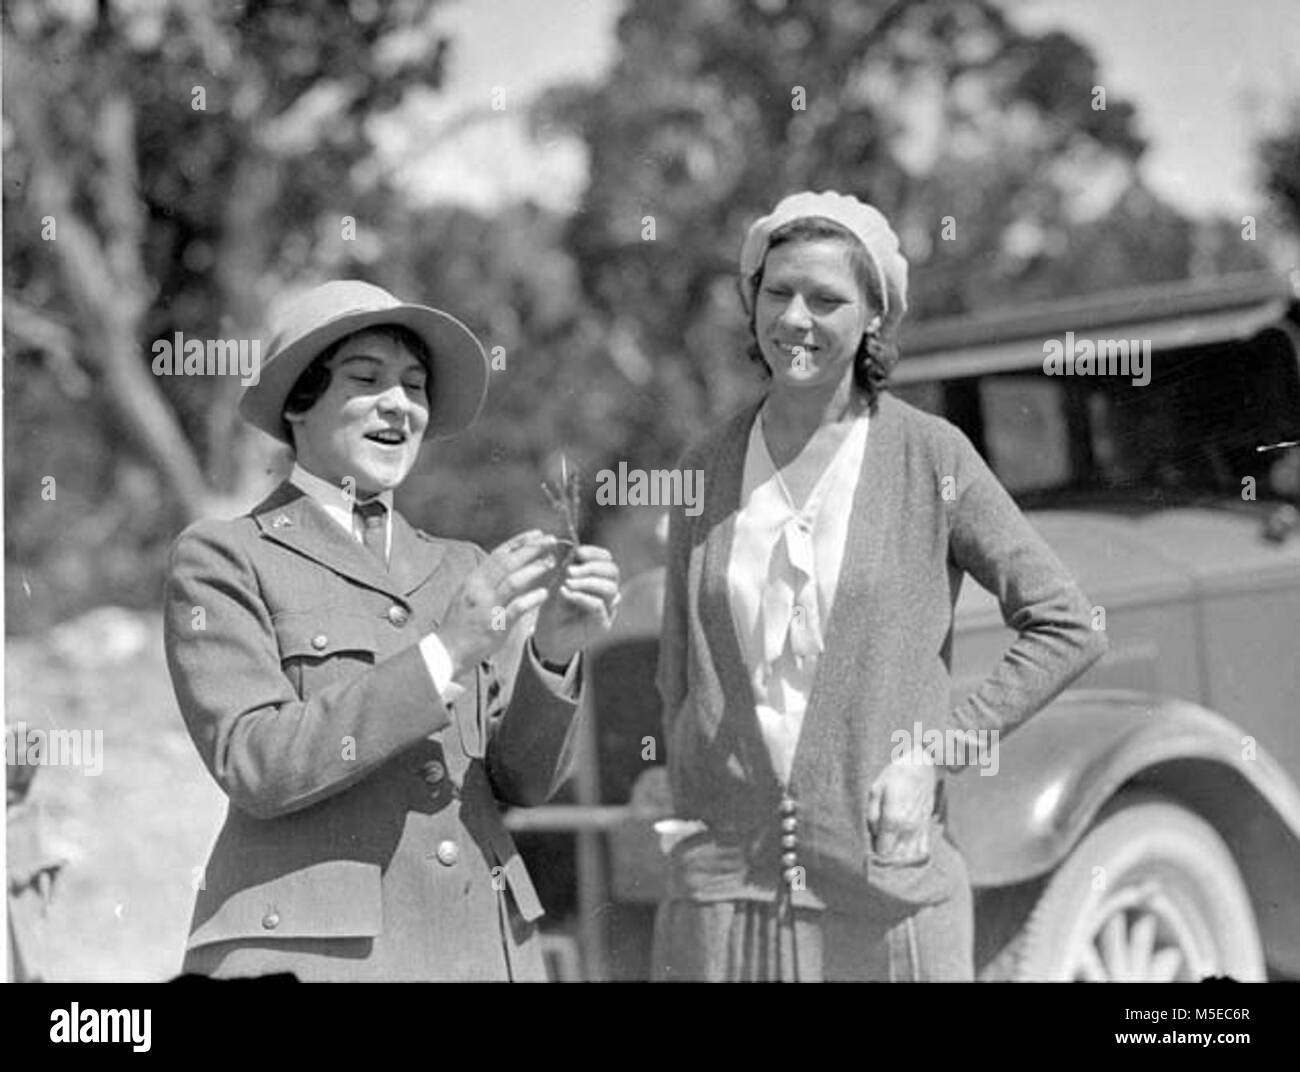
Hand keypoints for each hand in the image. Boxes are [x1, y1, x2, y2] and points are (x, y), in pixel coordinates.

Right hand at [439, 530, 558, 678]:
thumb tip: (507, 564)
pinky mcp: (496, 625)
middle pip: (508, 562)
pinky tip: (544, 593)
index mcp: (473, 580)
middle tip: (550, 541)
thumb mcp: (468, 594)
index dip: (520, 542)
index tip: (537, 534)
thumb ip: (487, 580)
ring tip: (550, 562)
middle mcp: (479, 589)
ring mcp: (487, 607)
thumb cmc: (459, 623)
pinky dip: (532, 599)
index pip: (499, 554)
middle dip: (531, 549)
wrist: (447, 651)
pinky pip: (517, 608)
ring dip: (534, 569)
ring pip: (513, 581)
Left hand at [532, 544, 619, 664]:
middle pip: (613, 571)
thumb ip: (567, 568)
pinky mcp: (602, 624)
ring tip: (567, 583)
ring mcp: (607, 609)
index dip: (595, 553)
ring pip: (610, 588)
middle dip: (591, 567)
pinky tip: (567, 593)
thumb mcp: (558, 583)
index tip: (578, 551)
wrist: (548, 637)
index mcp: (598, 578)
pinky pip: (599, 606)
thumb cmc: (554, 608)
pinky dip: (582, 597)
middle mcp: (606, 592)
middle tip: (569, 570)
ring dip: (587, 582)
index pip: (606, 560)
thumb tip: (573, 548)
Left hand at [866, 752, 935, 862]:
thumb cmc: (895, 776)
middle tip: (878, 847)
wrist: (922, 767)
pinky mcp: (927, 826)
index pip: (884, 851)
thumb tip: (873, 835)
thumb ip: (872, 815)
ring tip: (890, 848)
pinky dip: (913, 854)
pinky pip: (923, 850)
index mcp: (894, 819)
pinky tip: (904, 848)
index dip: (875, 852)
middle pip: (896, 857)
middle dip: (886, 856)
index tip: (870, 846)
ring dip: (899, 857)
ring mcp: (919, 829)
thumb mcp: (876, 789)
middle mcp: (908, 828)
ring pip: (909, 856)